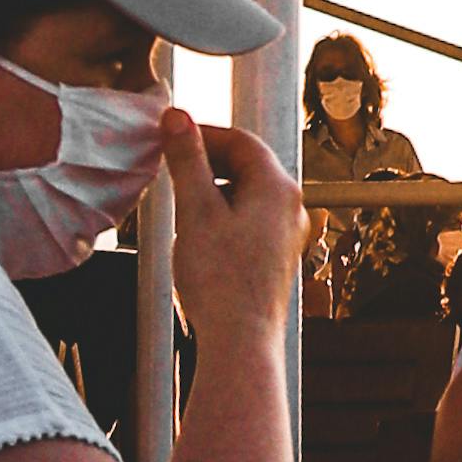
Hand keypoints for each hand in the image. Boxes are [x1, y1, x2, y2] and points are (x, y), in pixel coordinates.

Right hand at [162, 111, 304, 348]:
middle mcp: (291, 208)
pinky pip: (249, 222)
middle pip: (247, 167)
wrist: (240, 343)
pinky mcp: (275, 259)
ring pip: (246, 196)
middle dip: (207, 163)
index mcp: (278, 188)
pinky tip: (197, 236)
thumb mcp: (195, 211)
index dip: (203, 135)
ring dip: (212, 192)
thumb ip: (186, 161)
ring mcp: (286, 235)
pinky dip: (222, 217)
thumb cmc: (220, 280)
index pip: (241, 141)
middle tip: (170, 167)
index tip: (170, 138)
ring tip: (179, 205)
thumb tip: (177, 118)